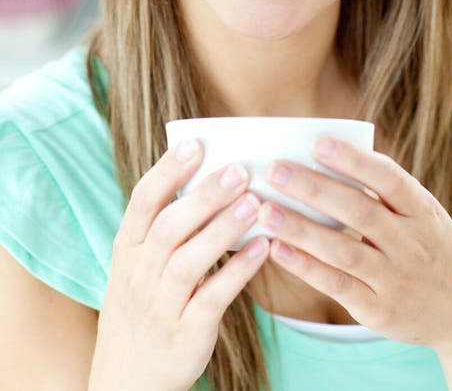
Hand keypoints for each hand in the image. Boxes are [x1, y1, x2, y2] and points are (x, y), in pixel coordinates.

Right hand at [89, 141, 269, 390]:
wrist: (127, 379)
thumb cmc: (145, 303)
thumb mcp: (139, 264)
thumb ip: (166, 223)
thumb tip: (211, 173)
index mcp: (128, 248)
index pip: (142, 202)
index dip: (167, 171)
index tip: (196, 144)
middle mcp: (139, 274)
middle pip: (168, 227)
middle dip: (203, 196)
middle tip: (240, 169)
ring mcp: (160, 305)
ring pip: (188, 261)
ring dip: (222, 230)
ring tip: (255, 203)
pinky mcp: (186, 334)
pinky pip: (213, 299)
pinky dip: (238, 272)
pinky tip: (263, 248)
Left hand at [256, 135, 451, 355]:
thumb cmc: (438, 249)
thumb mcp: (428, 216)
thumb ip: (388, 195)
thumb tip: (329, 160)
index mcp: (425, 212)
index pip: (389, 179)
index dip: (354, 160)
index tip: (317, 142)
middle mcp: (413, 244)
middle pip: (360, 211)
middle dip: (315, 188)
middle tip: (275, 169)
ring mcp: (397, 280)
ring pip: (344, 251)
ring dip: (301, 229)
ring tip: (265, 210)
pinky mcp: (381, 311)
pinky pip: (338, 286)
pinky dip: (306, 267)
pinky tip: (277, 250)